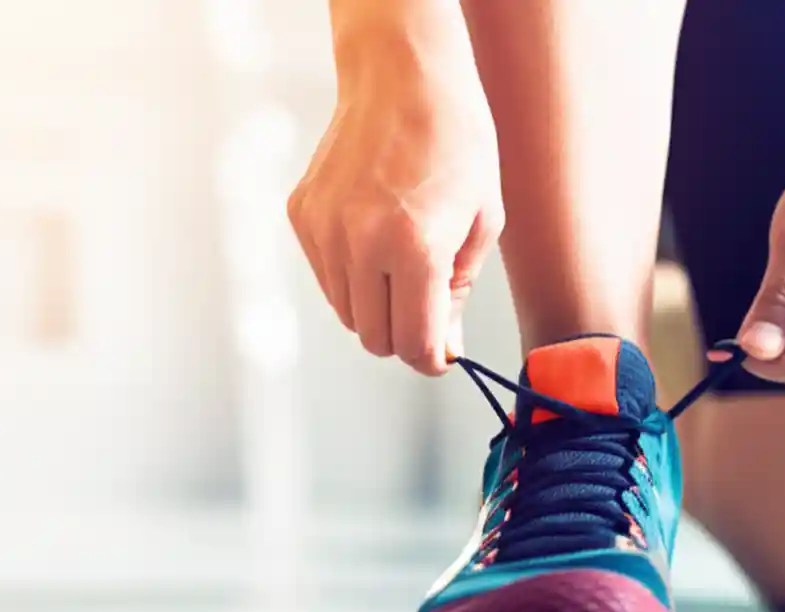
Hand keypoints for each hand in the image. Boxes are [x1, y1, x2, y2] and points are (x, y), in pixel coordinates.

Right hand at [286, 2, 502, 375]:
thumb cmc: (455, 142)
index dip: (433, 359)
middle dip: (404, 335)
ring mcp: (323, 230)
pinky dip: (351, 274)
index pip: (415, 344)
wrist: (403, 78)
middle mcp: (360, 244)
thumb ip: (458, 293)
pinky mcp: (302, 216)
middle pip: (375, 339)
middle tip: (426, 307)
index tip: (442, 354)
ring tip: (401, 260)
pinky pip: (326, 277)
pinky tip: (373, 233)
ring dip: (376, 305)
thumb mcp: (482, 221)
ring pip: (347, 314)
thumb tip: (442, 347)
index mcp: (414, 249)